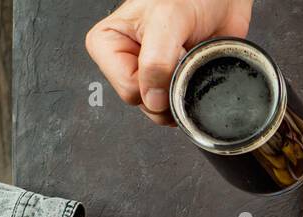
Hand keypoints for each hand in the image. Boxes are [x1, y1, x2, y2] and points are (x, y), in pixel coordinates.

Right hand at [86, 0, 252, 123]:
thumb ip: (156, 61)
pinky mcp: (171, 85)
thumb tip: (152, 102)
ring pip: (162, 111)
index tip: (170, 57)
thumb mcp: (167, 20)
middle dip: (169, 90)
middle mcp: (124, 62)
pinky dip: (193, 96)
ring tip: (188, 61)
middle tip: (182, 59)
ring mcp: (149, 76)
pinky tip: (195, 72)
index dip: (154, 83)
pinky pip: (180, 108)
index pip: (128, 89)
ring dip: (183, 91)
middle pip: (144, 104)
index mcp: (108, 44)